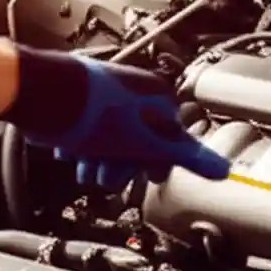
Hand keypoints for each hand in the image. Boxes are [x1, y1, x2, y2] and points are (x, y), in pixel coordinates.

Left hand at [24, 59, 229, 187]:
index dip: (157, 163)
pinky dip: (79, 148)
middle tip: (109, 170)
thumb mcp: (150, 144)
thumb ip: (188, 157)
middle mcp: (132, 94)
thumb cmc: (100, 116)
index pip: (170, 140)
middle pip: (138, 146)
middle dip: (121, 166)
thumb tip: (223, 169)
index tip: (148, 176)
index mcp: (157, 97)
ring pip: (109, 144)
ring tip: (85, 162)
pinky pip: (86, 134)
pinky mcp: (78, 103)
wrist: (46, 96)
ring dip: (97, 161)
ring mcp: (104, 97)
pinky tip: (71, 150)